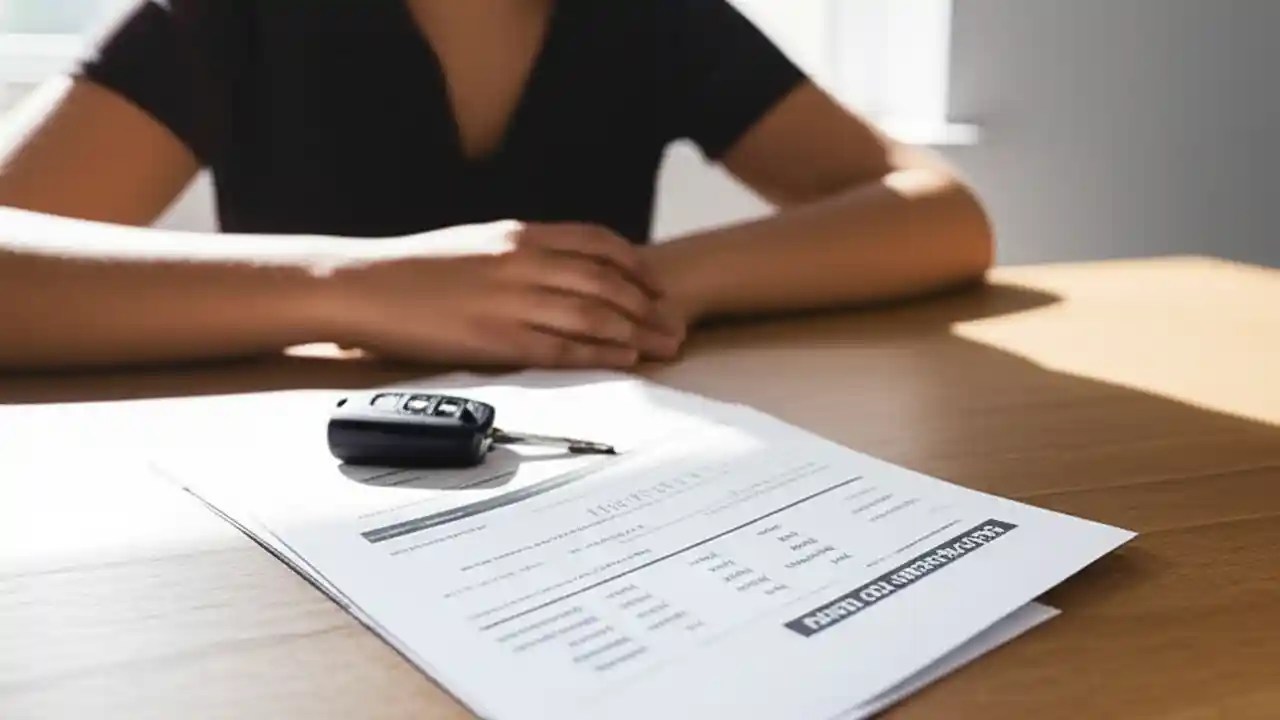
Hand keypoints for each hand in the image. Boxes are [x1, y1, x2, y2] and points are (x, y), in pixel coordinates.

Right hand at [325, 221, 684, 367]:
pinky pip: (563, 347)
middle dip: (648, 306)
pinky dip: (600, 354)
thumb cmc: (417, 268)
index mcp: (519, 233)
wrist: (365, 285)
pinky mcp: (497, 339)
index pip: (598, 242)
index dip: (636, 264)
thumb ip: (522, 253)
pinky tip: (625, 361)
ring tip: (664, 348)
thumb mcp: (477, 243)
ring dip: (636, 333)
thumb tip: (565, 270)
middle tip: (675, 325)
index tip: (657, 285)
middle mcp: (523, 262)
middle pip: (607, 282)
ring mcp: (512, 300)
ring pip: (593, 315)